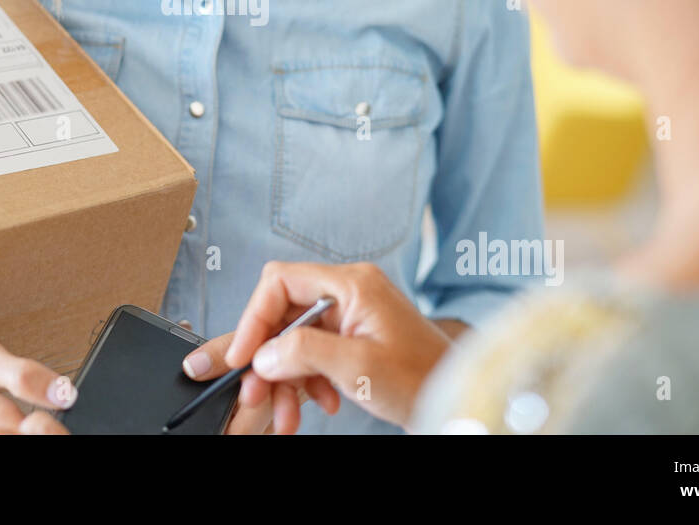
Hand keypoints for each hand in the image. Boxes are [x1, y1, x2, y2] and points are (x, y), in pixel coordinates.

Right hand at [0, 329, 71, 433]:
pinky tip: (6, 422)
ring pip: (4, 444)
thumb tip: (64, 393)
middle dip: (45, 432)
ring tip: (28, 417)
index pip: (40, 436)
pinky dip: (1, 432)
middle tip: (43, 413)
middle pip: (25, 443)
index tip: (63, 405)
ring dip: (22, 432)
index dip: (57, 427)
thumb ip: (21, 374)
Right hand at [217, 261, 454, 429]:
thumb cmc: (422, 378)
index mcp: (351, 284)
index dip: (254, 318)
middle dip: (267, 358)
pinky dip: (306, 381)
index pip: (280, 282)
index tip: (243, 356)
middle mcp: (347, 292)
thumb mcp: (359, 366)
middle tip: (255, 393)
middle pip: (283, 314)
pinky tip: (318, 404)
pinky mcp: (352, 338)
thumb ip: (306, 352)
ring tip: (286, 415)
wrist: (456, 399)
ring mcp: (349, 315)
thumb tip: (263, 354)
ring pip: (294, 339)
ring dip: (284, 378)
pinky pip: (312, 353)